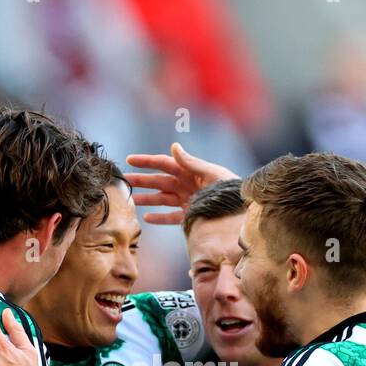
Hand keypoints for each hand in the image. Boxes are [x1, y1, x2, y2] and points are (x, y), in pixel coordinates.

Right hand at [123, 143, 239, 224]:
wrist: (242, 211)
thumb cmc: (230, 189)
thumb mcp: (212, 173)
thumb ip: (192, 162)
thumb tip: (174, 146)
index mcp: (190, 171)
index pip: (163, 163)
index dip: (146, 161)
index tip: (129, 160)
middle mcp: (186, 184)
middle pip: (159, 181)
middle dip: (141, 181)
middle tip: (124, 181)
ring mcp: (187, 200)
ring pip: (162, 198)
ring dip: (146, 199)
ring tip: (131, 201)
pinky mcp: (190, 215)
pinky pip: (171, 216)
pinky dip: (159, 217)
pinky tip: (147, 218)